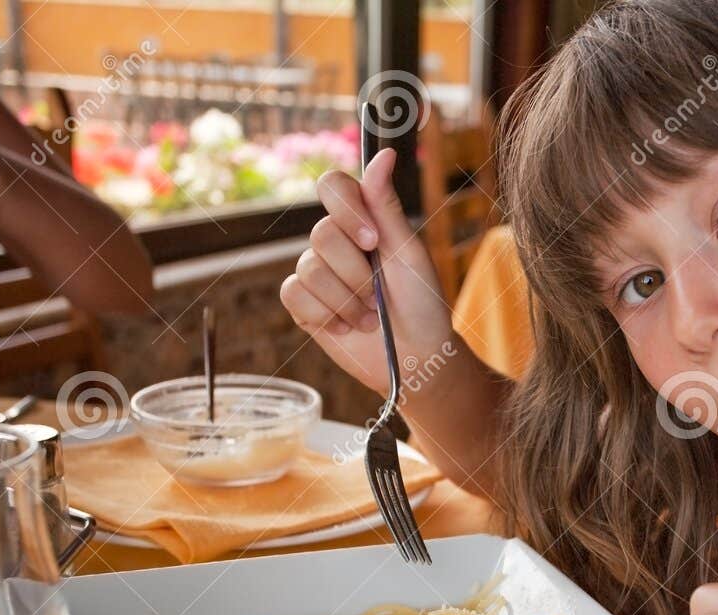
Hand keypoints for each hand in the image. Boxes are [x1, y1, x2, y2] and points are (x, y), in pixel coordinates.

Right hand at [280, 147, 453, 399]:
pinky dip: (327, 314)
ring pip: (310, 269)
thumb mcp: (409, 252)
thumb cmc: (421, 303)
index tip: (373, 242)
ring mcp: (316, 272)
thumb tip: (384, 154)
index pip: (332, 187)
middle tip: (380, 296)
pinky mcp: (303, 304)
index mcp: (363, 221)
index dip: (347, 212)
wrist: (416, 358)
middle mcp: (335, 241)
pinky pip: (295, 295)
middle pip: (321, 234)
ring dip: (348, 301)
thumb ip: (387, 206)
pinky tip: (348, 326)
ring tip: (370, 317)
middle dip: (357, 273)